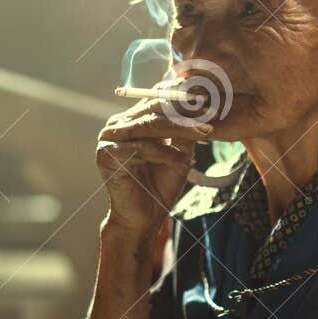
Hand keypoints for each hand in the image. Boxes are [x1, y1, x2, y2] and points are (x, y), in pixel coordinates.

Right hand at [96, 102, 210, 239]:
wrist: (143, 219)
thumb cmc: (160, 187)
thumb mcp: (179, 152)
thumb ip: (184, 130)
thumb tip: (200, 106)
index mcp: (131, 120)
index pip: (155, 100)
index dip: (182, 99)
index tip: (210, 102)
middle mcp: (117, 125)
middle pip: (152, 109)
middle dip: (184, 112)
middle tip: (210, 114)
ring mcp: (108, 138)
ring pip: (148, 126)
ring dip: (180, 129)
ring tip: (204, 134)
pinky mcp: (107, 154)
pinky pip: (141, 148)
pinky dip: (164, 153)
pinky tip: (182, 161)